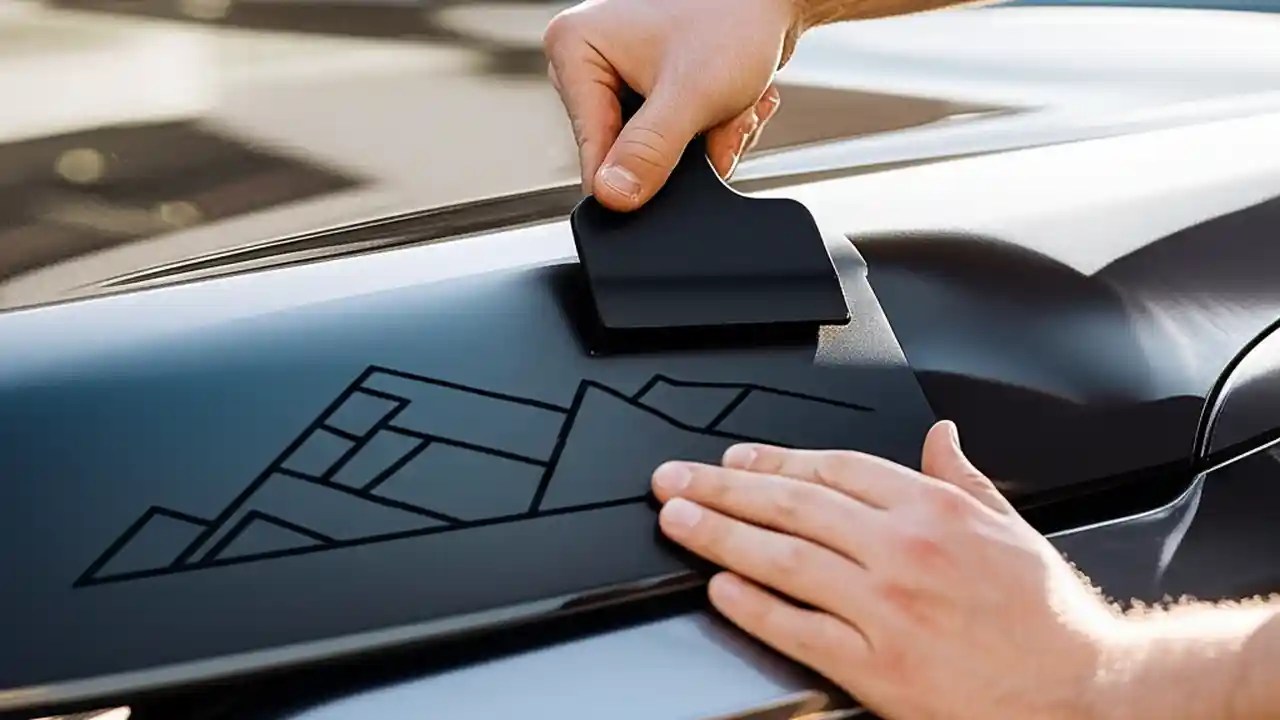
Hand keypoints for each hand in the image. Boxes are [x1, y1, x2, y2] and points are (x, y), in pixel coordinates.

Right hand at [542, 0, 793, 210]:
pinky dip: (713, 132)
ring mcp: (623, 74)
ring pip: (657, 152)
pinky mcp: (653, 87)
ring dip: (706, 142)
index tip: (664, 187)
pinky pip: (676, 139)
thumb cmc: (736, 16)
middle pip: (625, 152)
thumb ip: (650, 150)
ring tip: (735, 109)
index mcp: (575, 47)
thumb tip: (614, 195)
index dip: (630, 176)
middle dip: (683, 151)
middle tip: (719, 121)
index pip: (589, 145)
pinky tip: (735, 106)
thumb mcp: (690, 93)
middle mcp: (591, 59)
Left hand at [651, 421, 1126, 719]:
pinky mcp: (878, 667)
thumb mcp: (1012, 527)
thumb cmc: (1046, 616)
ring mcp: (887, 609)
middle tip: (675, 479)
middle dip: (723, 487)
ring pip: (784, 559)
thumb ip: (963, 477)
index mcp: (935, 510)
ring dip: (720, 535)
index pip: (835, 468)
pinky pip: (799, 629)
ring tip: (678, 520)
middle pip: (793, 504)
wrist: (1083, 693)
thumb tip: (939, 434)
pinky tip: (720, 587)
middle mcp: (905, 551)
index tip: (735, 458)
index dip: (775, 459)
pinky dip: (753, 606)